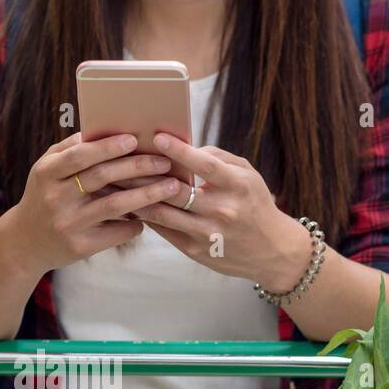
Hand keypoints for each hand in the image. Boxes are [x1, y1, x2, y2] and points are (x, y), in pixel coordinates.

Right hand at [6, 132, 182, 272]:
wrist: (25, 243)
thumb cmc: (43, 197)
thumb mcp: (46, 171)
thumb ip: (70, 149)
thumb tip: (103, 130)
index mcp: (46, 173)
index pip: (80, 155)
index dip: (108, 146)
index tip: (135, 139)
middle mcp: (55, 198)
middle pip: (102, 176)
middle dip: (138, 166)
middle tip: (165, 162)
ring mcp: (68, 224)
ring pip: (115, 205)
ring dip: (148, 194)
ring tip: (172, 187)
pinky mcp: (80, 247)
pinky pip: (116, 232)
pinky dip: (136, 223)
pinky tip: (149, 216)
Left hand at [131, 134, 313, 291]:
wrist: (272, 250)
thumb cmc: (255, 204)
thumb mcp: (248, 174)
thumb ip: (217, 158)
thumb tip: (182, 149)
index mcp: (237, 186)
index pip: (205, 165)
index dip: (179, 151)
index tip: (157, 137)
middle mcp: (221, 210)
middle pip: (175, 191)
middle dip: (145, 175)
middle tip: (121, 160)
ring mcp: (207, 234)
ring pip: (162, 214)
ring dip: (136, 198)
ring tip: (115, 183)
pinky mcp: (195, 250)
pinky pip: (163, 230)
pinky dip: (144, 216)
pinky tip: (128, 204)